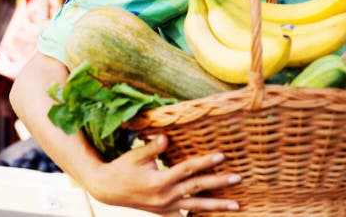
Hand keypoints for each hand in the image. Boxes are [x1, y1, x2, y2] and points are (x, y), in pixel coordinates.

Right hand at [88, 135, 240, 213]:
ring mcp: (165, 207)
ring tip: (236, 204)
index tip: (222, 155)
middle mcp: (165, 196)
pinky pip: (185, 215)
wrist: (107, 190)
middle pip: (198, 188)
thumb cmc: (122, 168)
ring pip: (196, 206)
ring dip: (217, 205)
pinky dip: (200, 216)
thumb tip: (167, 136)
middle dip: (219, 183)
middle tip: (238, 178)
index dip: (205, 162)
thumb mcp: (135, 155)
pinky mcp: (164, 212)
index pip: (188, 169)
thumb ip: (153, 147)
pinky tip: (215, 216)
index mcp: (159, 181)